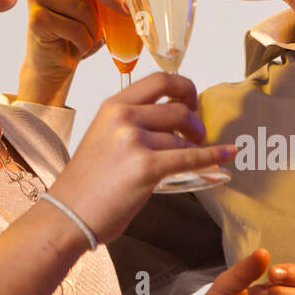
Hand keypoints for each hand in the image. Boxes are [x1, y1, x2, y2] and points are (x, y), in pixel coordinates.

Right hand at [17, 0, 129, 102]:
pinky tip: (78, 47)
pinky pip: (74, 27)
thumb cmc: (77, 31)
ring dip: (95, 28)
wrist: (54, 62)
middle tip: (128, 8)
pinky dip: (84, 41)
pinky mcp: (35, 18)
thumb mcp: (95, 8)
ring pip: (81, 7)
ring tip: (90, 37)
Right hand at [48, 72, 235, 245]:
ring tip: (192, 159)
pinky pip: (190, 158)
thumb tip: (170, 124)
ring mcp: (134, 141)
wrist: (67, 214)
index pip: (159, 81)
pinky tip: (227, 155)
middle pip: (178, 108)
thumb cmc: (84, 184)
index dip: (184, 87)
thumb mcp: (102, 137)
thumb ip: (131, 125)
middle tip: (197, 135)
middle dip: (195, 122)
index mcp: (112, 106)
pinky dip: (213, 156)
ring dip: (195, 148)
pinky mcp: (146, 168)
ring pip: (182, 137)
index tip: (192, 100)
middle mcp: (123, 117)